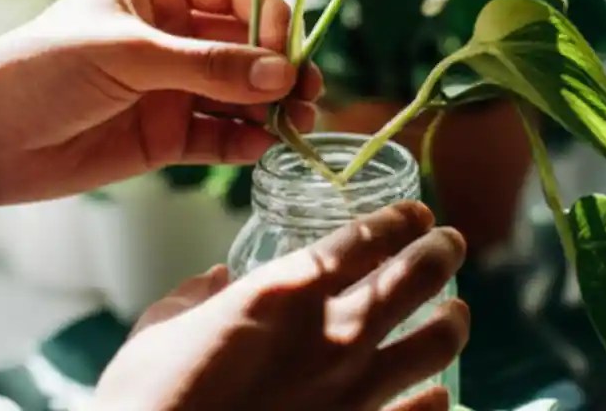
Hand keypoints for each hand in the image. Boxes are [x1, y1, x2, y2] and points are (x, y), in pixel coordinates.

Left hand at [0, 0, 321, 205]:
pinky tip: (259, 149)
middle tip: (309, 93)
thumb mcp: (129, 55)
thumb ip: (208, 66)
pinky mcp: (165, 135)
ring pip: (239, 92)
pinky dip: (244, 142)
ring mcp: (171, 85)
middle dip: (279, 66)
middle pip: (247, 42)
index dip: (270, 15)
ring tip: (296, 126)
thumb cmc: (41, 70)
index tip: (288, 50)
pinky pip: (219, 135)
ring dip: (270, 107)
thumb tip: (280, 75)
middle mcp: (171, 31)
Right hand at [97, 201, 469, 410]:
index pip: (365, 238)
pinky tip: (437, 393)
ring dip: (452, 320)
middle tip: (451, 243)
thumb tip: (211, 280)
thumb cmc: (149, 401)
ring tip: (456, 312)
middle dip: (441, 252)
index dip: (399, 220)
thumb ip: (192, 298)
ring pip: (437, 342)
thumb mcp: (158, 331)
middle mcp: (334, 334)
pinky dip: (435, 398)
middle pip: (416, 277)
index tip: (417, 213)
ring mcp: (355, 391)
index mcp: (285, 291)